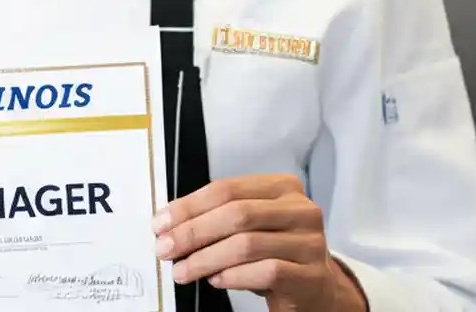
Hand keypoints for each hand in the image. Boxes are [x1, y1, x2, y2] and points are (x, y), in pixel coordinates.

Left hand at [152, 174, 366, 311]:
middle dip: (193, 232)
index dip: (189, 206)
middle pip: (236, 214)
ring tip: (182, 271)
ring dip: (206, 259)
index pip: (226, 189)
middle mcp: (301, 210)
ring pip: (247, 244)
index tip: (160, 224)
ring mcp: (310, 243)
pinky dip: (233, 276)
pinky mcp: (312, 276)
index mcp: (282, 187)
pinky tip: (215, 280)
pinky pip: (265, 272)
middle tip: (165, 249)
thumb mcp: (249, 226)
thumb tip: (168, 225)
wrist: (315, 289)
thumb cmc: (273, 252)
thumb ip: (217, 217)